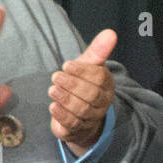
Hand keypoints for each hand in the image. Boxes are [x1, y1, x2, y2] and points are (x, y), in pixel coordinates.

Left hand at [51, 30, 116, 153]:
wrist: (79, 115)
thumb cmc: (83, 84)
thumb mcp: (89, 66)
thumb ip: (98, 50)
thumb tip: (111, 32)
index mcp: (107, 85)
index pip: (98, 77)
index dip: (81, 71)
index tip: (66, 65)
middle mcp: (103, 103)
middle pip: (91, 94)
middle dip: (71, 85)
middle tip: (55, 76)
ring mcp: (92, 118)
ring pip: (81, 109)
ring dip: (65, 98)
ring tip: (52, 89)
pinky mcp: (79, 130)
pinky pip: (73, 123)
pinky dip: (61, 114)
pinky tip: (53, 105)